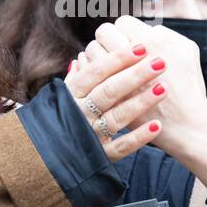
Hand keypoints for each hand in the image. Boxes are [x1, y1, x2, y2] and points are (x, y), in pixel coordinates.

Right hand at [62, 40, 166, 161]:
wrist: (42, 158)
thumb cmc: (58, 119)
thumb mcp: (60, 97)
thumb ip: (74, 78)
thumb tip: (82, 57)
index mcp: (71, 94)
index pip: (95, 72)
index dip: (117, 59)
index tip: (141, 47)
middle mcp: (80, 112)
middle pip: (109, 91)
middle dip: (135, 75)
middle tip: (159, 62)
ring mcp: (89, 134)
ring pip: (117, 116)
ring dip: (140, 102)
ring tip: (163, 88)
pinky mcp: (99, 156)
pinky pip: (121, 147)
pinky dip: (138, 138)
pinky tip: (157, 126)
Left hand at [84, 16, 206, 186]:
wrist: (187, 125)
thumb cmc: (189, 86)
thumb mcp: (187, 50)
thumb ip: (165, 33)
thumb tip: (144, 28)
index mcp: (152, 41)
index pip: (123, 22)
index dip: (124, 31)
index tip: (127, 40)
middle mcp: (133, 56)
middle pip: (104, 32)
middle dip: (107, 39)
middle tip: (112, 48)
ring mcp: (118, 75)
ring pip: (91, 51)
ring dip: (96, 54)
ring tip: (105, 62)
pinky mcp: (110, 95)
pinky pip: (87, 74)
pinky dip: (89, 71)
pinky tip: (99, 76)